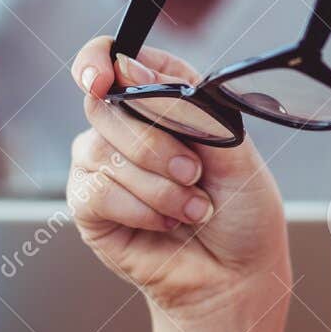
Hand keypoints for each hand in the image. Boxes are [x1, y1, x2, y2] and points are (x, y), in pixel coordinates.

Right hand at [67, 37, 289, 325]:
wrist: (239, 272)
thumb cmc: (241, 209)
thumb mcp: (232, 146)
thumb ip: (186, 104)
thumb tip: (130, 68)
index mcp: (159, 101)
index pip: (113, 58)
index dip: (100, 60)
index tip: (109, 77)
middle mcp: (124, 128)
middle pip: (106, 105)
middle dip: (156, 143)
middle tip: (195, 173)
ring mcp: (101, 166)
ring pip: (104, 152)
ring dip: (160, 186)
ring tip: (194, 208)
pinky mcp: (89, 207)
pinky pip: (98, 191)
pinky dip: (142, 209)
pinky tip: (166, 223)